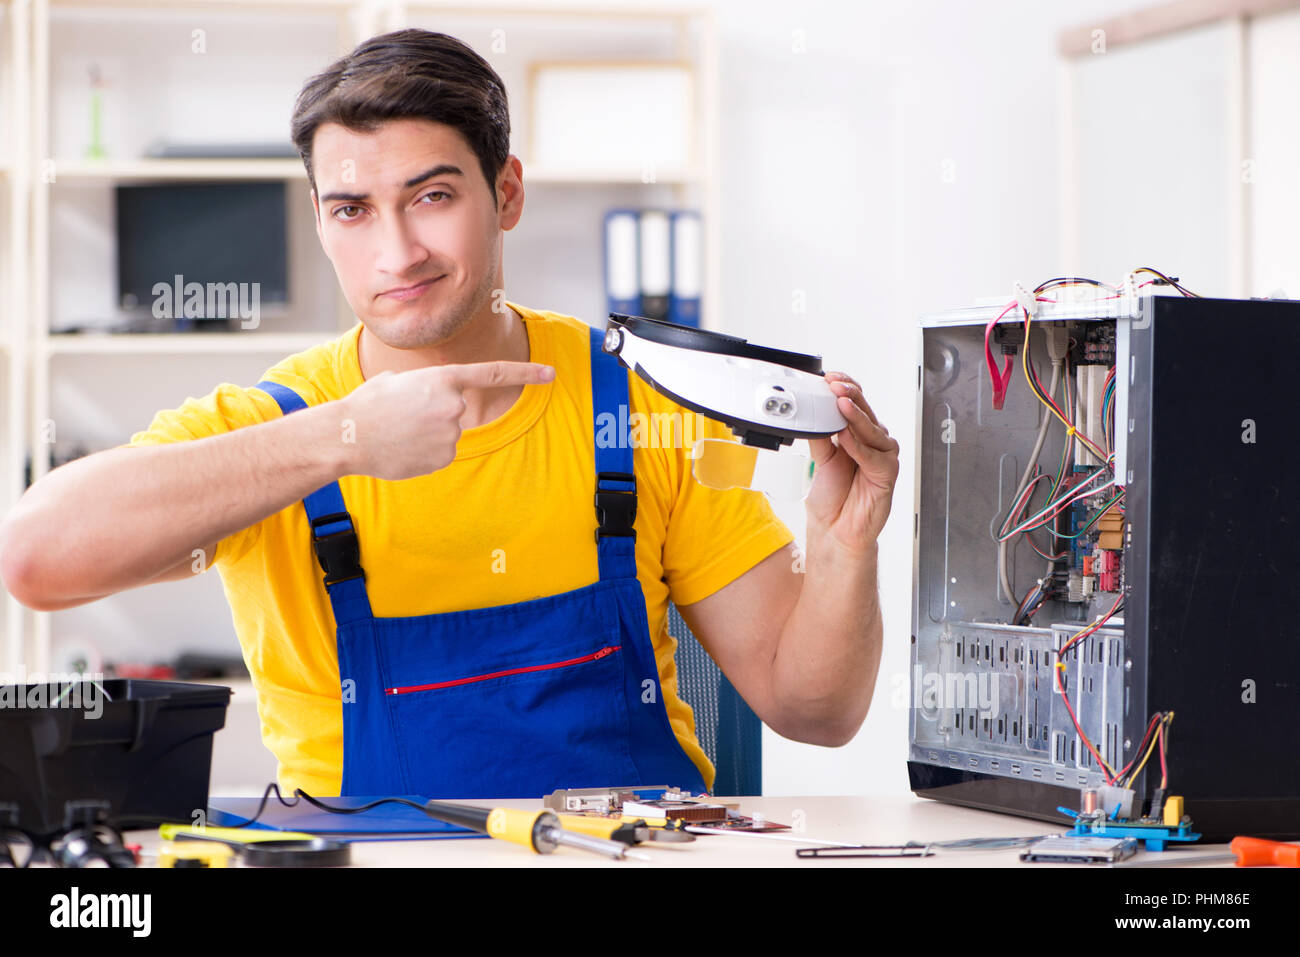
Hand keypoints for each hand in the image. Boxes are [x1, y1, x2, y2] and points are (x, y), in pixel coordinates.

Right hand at [335, 360, 554, 479]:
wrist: (348, 436)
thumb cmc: (368, 405)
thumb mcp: (399, 381)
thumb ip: (428, 386)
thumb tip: (437, 401)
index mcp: (443, 378)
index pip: (494, 373)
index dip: (526, 372)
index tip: (552, 374)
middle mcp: (453, 405)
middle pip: (458, 411)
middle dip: (436, 414)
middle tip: (405, 417)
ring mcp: (451, 433)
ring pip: (448, 434)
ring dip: (427, 435)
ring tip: (399, 433)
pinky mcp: (444, 458)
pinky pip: (441, 454)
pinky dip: (424, 453)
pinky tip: (403, 449)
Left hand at [806, 371, 899, 554]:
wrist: (835, 529)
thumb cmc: (833, 497)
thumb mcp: (821, 459)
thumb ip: (820, 435)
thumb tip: (815, 412)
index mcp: (859, 435)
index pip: (856, 404)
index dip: (846, 388)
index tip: (829, 378)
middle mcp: (874, 443)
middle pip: (866, 413)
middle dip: (850, 396)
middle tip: (835, 385)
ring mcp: (882, 457)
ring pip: (872, 431)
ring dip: (855, 417)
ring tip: (841, 404)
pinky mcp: (887, 474)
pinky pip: (873, 456)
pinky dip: (859, 445)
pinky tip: (845, 436)